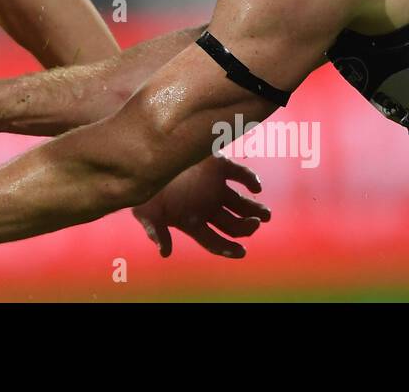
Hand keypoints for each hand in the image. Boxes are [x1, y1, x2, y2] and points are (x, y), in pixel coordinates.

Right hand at [132, 155, 269, 258]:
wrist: (146, 156)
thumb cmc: (144, 189)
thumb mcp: (145, 211)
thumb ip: (156, 231)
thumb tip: (164, 253)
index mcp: (193, 222)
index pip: (214, 241)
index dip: (228, 249)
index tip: (242, 251)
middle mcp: (207, 206)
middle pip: (234, 225)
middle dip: (246, 227)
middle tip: (255, 223)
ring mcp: (215, 187)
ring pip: (242, 204)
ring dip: (255, 210)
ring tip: (265, 215)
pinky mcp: (219, 166)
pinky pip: (241, 175)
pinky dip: (251, 181)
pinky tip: (255, 188)